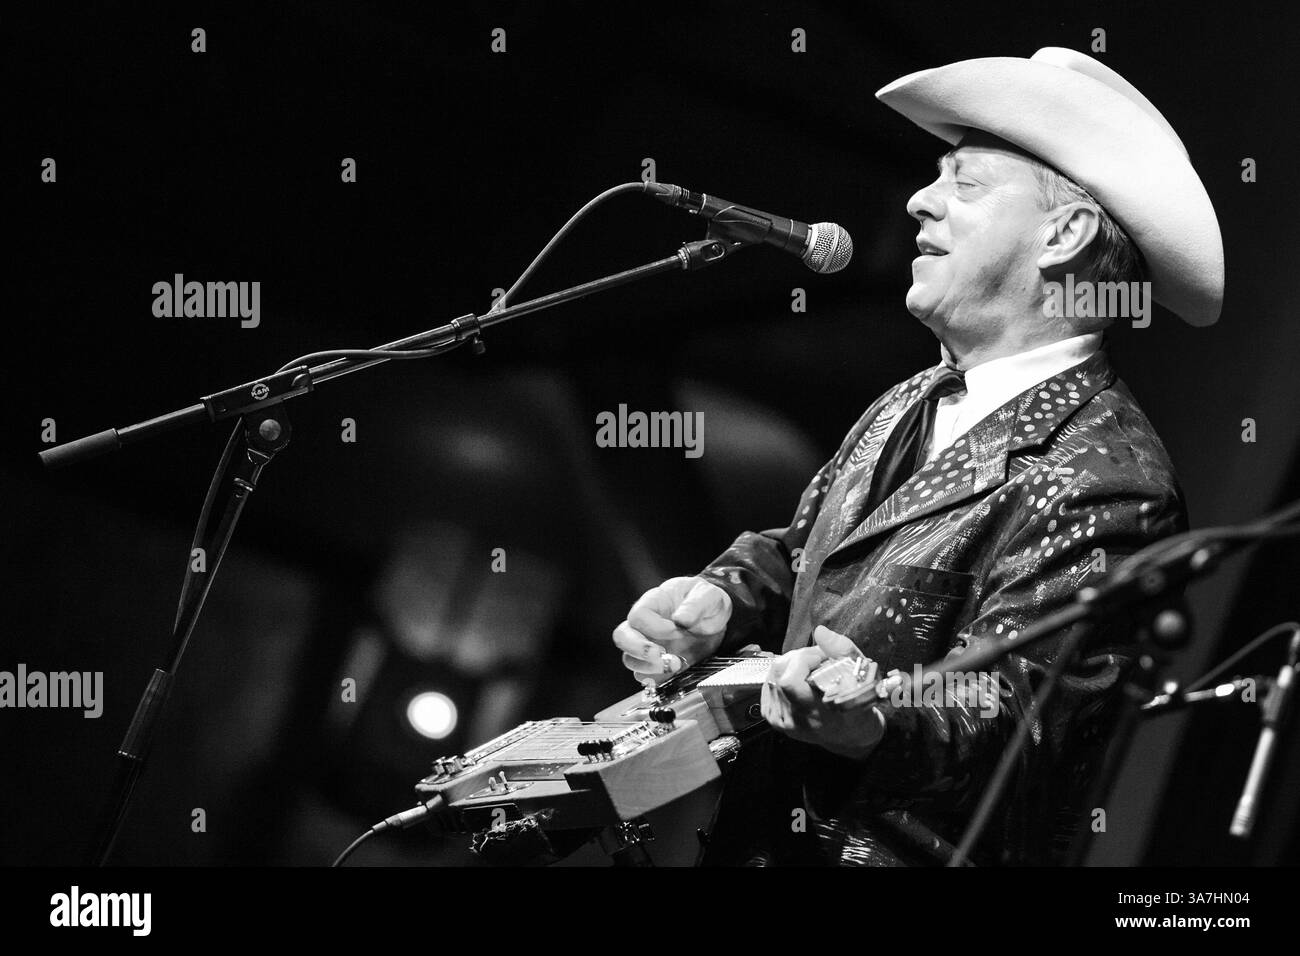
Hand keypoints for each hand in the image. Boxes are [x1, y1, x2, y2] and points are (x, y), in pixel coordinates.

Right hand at [612, 576, 731, 683]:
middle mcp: (645, 625)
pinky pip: (645, 675)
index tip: (676, 630)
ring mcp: (649, 645)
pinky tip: (676, 672)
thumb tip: (681, 619)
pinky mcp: (656, 663)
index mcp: (653, 602)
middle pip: (622, 637)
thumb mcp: (708, 595)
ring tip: (676, 665)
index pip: (638, 616)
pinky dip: (658, 678)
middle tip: (662, 654)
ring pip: (630, 659)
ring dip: (650, 667)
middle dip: (640, 650)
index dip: (654, 626)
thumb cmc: (706, 601)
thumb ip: (695, 604)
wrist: (717, 619)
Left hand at [761, 625, 885, 760]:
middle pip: (780, 674)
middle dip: (799, 657)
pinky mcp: (774, 719)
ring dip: (791, 665)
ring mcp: (784, 721)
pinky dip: (782, 676)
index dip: (802, 660)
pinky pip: (769, 685)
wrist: (849, 735)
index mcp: (820, 713)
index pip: (789, 682)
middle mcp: (798, 720)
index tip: (820, 657)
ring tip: (811, 670)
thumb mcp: (863, 676)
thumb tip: (821, 632)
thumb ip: (842, 651)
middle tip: (817, 659)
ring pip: (773, 676)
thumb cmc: (858, 706)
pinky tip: (799, 680)